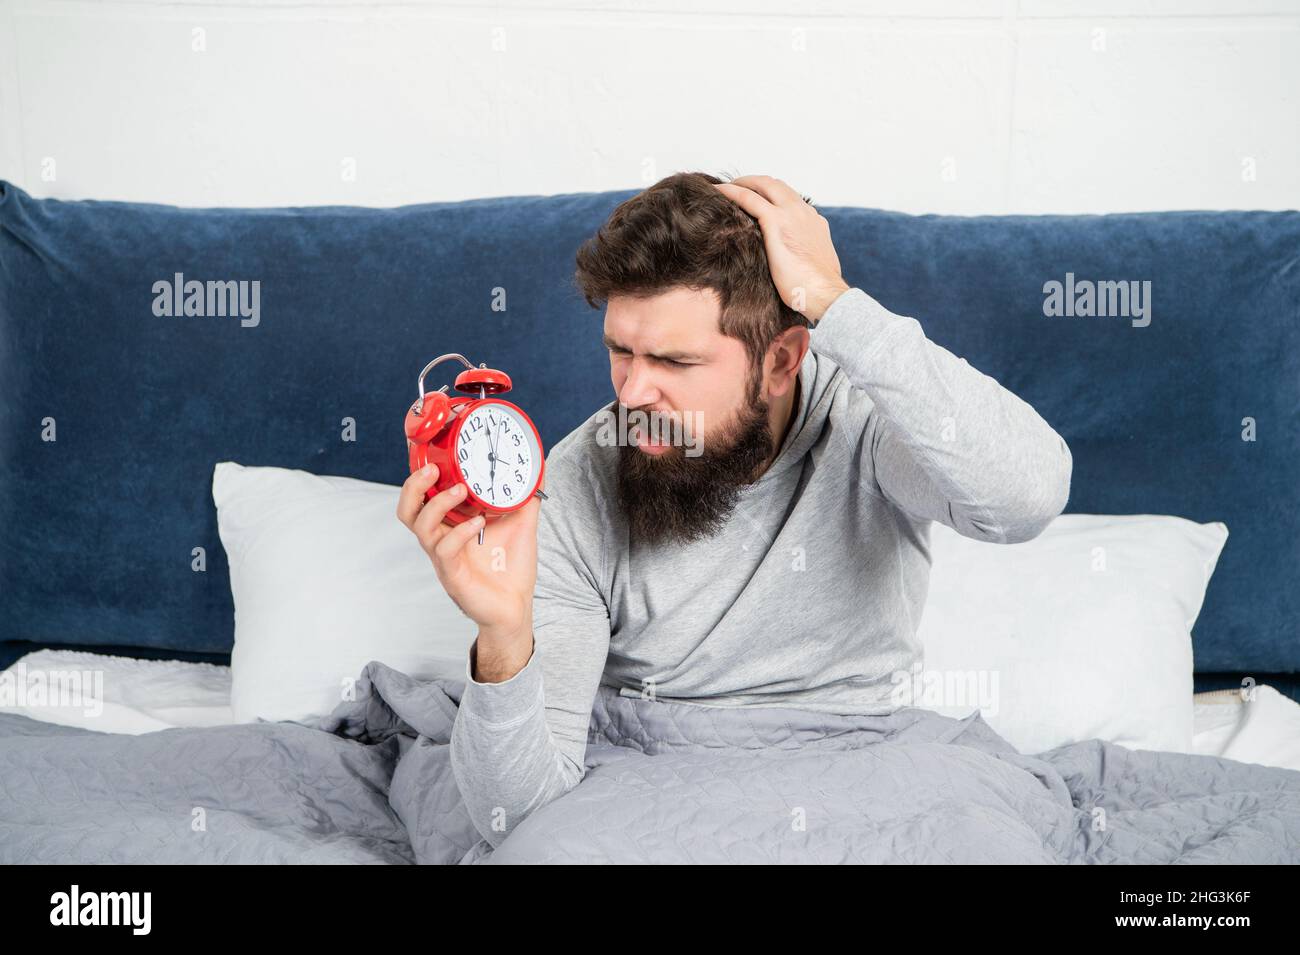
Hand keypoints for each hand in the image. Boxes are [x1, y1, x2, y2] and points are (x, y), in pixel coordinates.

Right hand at [397, 463, 540, 642]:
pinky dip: (459, 532)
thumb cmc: (512, 567)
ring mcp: (444, 558)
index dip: (419, 475)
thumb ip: (525, 496)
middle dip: (414, 485)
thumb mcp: (521, 523)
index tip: (431, 451)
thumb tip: (537, 467)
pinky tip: (478, 522)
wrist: (517, 607)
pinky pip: (445, 550)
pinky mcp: (453, 575)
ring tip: (462, 491)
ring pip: (421, 526)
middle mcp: (441, 539)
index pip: (423, 496)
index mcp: (450, 524)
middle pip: (408, 510)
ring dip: (438, 503)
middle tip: (434, 468)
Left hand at [714, 175, 849, 323]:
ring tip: (723, 189)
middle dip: (753, 182)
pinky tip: (717, 192)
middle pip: (775, 185)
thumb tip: (792, 265)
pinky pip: (748, 198)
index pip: (789, 198)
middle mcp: (803, 212)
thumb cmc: (816, 291)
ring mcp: (790, 214)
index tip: (755, 199)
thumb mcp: (812, 266)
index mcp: (813, 221)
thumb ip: (802, 255)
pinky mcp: (776, 222)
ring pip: (762, 184)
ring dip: (741, 183)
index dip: (770, 195)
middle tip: (734, 188)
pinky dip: (731, 192)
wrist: (825, 295)